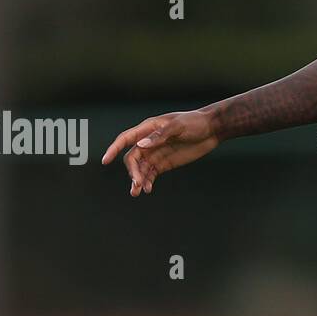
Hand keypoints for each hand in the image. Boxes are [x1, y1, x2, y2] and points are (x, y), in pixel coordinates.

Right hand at [101, 110, 218, 195]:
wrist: (211, 130)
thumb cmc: (194, 122)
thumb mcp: (178, 126)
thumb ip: (160, 136)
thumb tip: (141, 146)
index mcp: (148, 129)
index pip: (125, 139)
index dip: (113, 149)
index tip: (105, 160)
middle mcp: (148, 142)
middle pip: (132, 158)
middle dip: (132, 172)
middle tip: (137, 184)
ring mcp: (156, 154)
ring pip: (140, 169)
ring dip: (137, 180)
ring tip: (138, 192)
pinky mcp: (164, 163)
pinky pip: (151, 174)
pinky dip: (148, 182)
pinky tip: (148, 190)